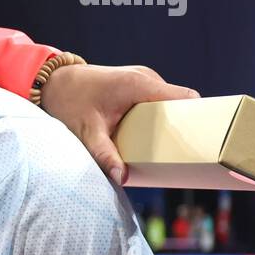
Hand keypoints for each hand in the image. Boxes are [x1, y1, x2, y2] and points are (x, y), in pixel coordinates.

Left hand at [39, 63, 198, 184]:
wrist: (52, 82)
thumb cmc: (69, 101)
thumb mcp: (87, 131)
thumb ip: (105, 154)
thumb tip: (122, 177)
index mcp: (141, 84)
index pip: (186, 97)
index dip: (199, 116)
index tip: (203, 139)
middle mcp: (145, 78)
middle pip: (180, 103)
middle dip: (183, 126)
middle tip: (183, 152)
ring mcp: (141, 79)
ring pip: (168, 102)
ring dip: (169, 122)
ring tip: (169, 147)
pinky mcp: (135, 84)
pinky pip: (156, 100)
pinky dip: (157, 117)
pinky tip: (152, 136)